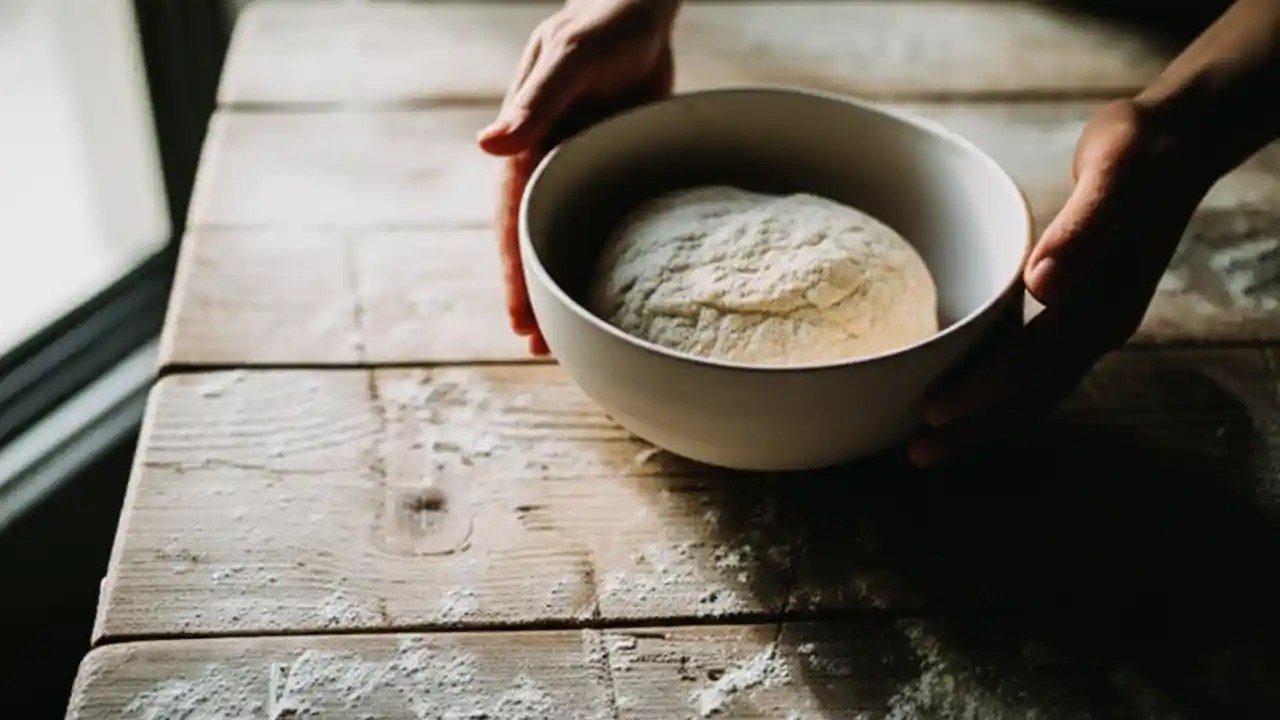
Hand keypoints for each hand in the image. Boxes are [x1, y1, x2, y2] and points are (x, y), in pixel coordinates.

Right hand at [477, 0, 678, 355]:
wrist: (637, 11)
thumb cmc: (599, 28)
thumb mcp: (567, 60)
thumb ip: (533, 103)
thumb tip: (487, 146)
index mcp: (528, 145)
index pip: (516, 223)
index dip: (517, 274)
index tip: (519, 320)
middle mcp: (549, 164)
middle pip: (536, 240)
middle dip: (534, 294)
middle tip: (539, 348)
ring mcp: (581, 168)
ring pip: (566, 235)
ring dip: (563, 280)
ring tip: (567, 334)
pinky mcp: (612, 166)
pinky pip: (600, 218)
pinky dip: (598, 254)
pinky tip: (608, 287)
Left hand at [907, 99, 1213, 467]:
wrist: (1177, 141)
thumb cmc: (1137, 149)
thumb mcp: (1114, 173)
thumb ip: (1084, 230)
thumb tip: (1044, 288)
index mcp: (1107, 301)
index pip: (1037, 361)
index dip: (985, 390)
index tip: (934, 411)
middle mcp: (1103, 323)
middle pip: (1035, 393)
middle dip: (977, 426)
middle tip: (917, 453)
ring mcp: (1095, 321)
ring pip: (1037, 389)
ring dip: (987, 420)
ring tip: (931, 443)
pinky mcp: (1082, 312)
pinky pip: (1038, 367)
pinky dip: (1001, 391)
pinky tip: (966, 396)